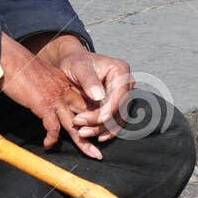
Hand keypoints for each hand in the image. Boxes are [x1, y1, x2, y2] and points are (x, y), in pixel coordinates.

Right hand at [0, 34, 96, 156]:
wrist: (10, 60)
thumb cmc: (22, 69)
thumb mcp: (43, 79)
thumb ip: (51, 90)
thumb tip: (51, 104)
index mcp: (67, 84)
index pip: (86, 102)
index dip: (94, 116)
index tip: (99, 127)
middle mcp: (66, 91)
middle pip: (87, 114)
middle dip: (97, 130)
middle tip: (102, 145)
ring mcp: (56, 98)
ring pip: (76, 124)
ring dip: (84, 141)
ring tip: (91, 153)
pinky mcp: (44, 105)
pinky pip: (53, 126)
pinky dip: (52, 137)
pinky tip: (49, 144)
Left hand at [25, 34, 134, 149]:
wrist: (72, 64)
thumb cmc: (75, 62)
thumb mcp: (79, 67)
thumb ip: (89, 80)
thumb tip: (99, 96)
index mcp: (120, 71)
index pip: (119, 96)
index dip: (108, 110)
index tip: (94, 119)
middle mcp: (125, 84)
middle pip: (119, 109)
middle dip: (101, 122)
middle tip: (80, 126)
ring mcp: (122, 95)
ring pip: (118, 118)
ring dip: (101, 129)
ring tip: (83, 132)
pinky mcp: (116, 105)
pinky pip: (115, 121)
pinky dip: (105, 130)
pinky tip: (96, 135)